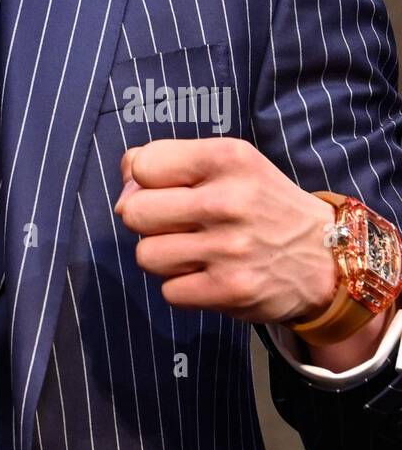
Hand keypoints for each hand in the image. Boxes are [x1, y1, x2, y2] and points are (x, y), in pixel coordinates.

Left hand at [113, 137, 338, 324]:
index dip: (144, 180)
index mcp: (226, 158)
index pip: (143, 165)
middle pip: (135, 213)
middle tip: (175, 224)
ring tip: (193, 251)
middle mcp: (228, 200)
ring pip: (146, 255)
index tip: (167, 189)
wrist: (326, 257)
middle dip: (147, 221)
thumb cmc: (262, 203)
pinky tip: (207, 275)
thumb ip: (169, 162)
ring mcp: (230, 248)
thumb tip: (122, 188)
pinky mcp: (232, 290)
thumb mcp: (228, 164)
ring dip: (162, 256)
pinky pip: (169, 291)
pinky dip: (182, 287)